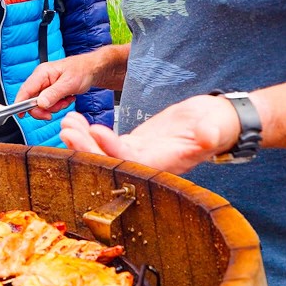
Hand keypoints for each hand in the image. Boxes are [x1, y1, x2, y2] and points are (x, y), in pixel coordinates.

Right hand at [15, 51, 100, 119]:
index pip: (25, 90)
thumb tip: (40, 104)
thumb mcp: (69, 83)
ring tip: (66, 100)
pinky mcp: (50, 91)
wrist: (91, 70)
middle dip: (45, 108)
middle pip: (32, 100)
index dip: (20, 103)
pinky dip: (59, 105)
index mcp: (42, 73)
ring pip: (41, 104)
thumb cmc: (82, 71)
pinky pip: (49, 104)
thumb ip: (54, 94)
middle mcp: (41, 79)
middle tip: (56, 109)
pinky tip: (67, 98)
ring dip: (55, 106)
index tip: (20, 115)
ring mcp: (45, 86)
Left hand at [58, 94, 240, 174]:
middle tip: (69, 129)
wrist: (217, 122)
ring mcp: (138, 156)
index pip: (133, 160)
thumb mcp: (217, 127)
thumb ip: (211, 133)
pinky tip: (74, 120)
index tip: (97, 131)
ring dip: (82, 140)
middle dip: (87, 147)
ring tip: (66, 123)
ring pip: (103, 153)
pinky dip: (88, 133)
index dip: (113, 148)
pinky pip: (104, 143)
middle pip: (111, 161)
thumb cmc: (219, 125)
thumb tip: (208, 135)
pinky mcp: (133, 146)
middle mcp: (148, 165)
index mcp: (166, 164)